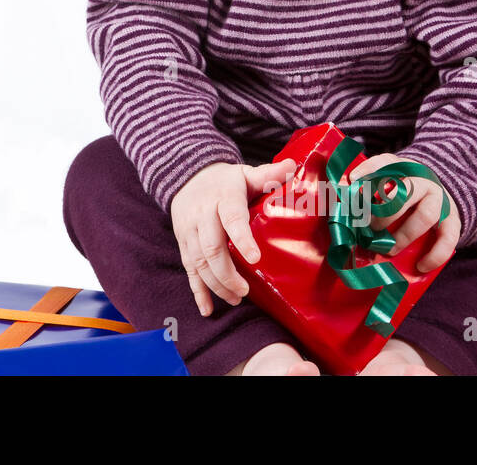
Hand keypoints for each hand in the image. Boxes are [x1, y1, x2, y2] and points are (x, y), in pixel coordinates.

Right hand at [169, 158, 298, 316]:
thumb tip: (293, 166)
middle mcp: (202, 215)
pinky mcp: (183, 243)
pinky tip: (207, 309)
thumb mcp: (246, 173)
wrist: (187, 176)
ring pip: (198, 262)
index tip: (255, 258)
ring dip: (216, 284)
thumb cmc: (226, 180)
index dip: (242, 239)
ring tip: (236, 299)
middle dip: (227, 273)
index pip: (231, 218)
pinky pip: (188, 269)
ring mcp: (189, 231)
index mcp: (223, 197)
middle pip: (211, 248)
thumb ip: (269, 173)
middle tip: (246, 290)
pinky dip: (197, 291)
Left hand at [345, 153, 461, 271]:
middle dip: (385, 212)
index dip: (370, 169)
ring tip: (388, 249)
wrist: (438, 195)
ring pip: (426, 214)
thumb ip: (368, 193)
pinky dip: (435, 254)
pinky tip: (421, 266)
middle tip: (369, 229)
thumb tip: (341, 206)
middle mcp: (422, 180)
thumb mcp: (387, 186)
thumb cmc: (403, 194)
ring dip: (405, 234)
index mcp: (401, 168)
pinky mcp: (453, 219)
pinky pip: (448, 237)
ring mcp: (440, 199)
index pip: (387, 162)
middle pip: (405, 191)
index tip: (354, 180)